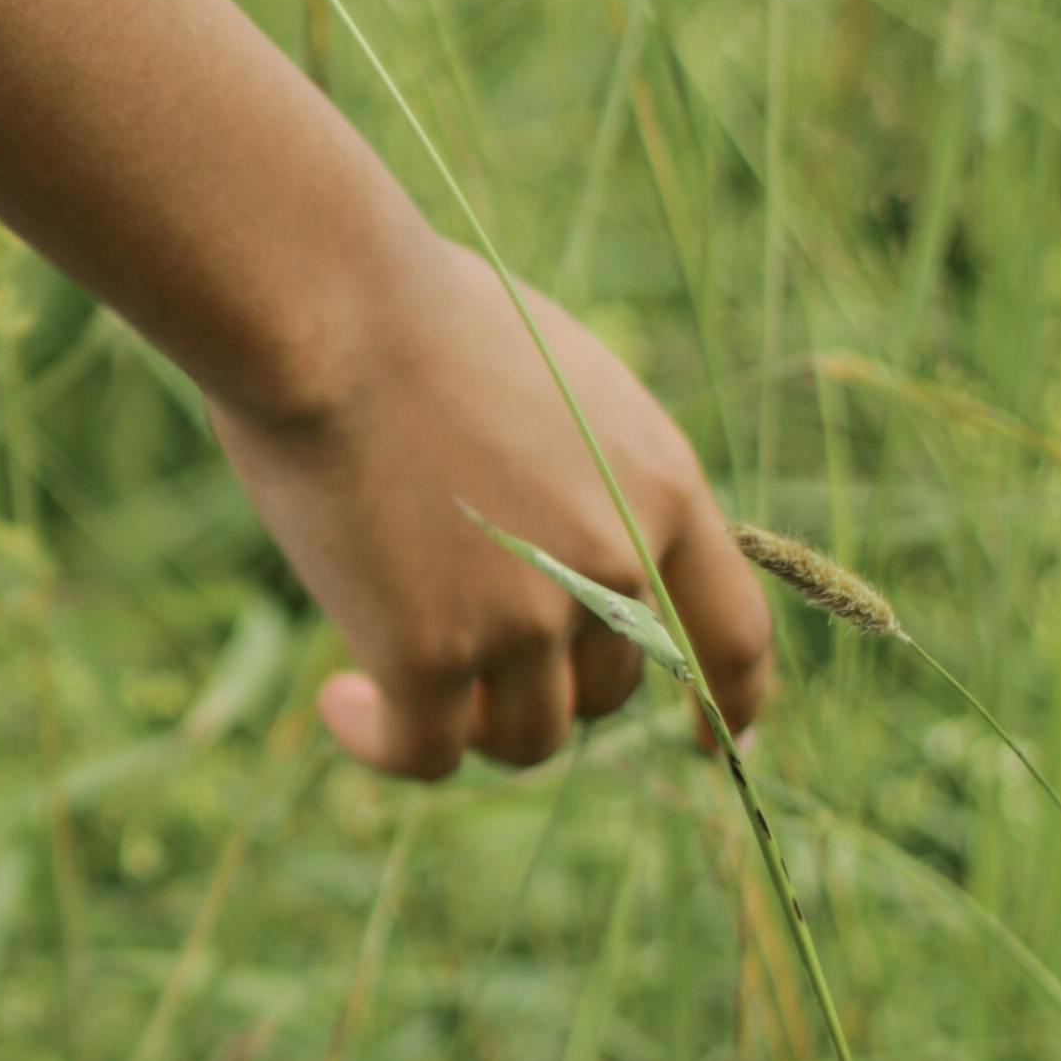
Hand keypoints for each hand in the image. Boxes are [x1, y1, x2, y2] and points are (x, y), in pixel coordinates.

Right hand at [215, 227, 771, 779]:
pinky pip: (424, 752)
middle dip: (535, 681)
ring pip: (520, 737)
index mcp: (663, 491)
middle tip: (448, 630)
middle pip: (600, 694)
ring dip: (463, 717)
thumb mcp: (561, 384)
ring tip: (384, 666)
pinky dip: (382, 739)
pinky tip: (340, 701)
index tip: (710, 741)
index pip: (734, 634)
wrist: (327, 308)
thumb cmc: (419, 320)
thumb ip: (593, 481)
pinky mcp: (430, 655)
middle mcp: (617, 566)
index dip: (730, 703)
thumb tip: (571, 559)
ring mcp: (527, 618)